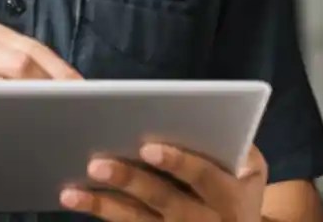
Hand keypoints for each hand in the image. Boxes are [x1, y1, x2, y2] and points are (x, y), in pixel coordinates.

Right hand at [0, 20, 81, 141]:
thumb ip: (12, 75)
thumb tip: (68, 91)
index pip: (35, 50)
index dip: (64, 73)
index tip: (88, 96)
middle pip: (26, 60)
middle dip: (56, 87)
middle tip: (78, 112)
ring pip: (11, 74)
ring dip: (38, 99)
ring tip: (59, 119)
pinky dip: (9, 112)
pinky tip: (24, 127)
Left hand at [60, 143, 267, 220]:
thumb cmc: (239, 187)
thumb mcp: (251, 167)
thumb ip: (234, 142)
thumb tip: (199, 113)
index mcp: (231, 197)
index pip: (203, 177)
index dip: (178, 162)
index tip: (148, 147)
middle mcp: (205, 221)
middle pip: (163, 200)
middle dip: (130, 181)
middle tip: (97, 164)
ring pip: (137, 221)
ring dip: (103, 205)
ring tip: (71, 190)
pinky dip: (101, 212)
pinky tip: (75, 198)